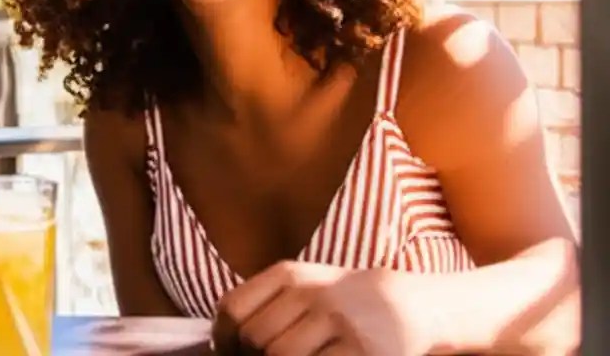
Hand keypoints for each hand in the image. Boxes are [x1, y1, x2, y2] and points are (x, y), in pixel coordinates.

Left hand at [211, 261, 433, 355]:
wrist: (405, 305)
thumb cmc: (337, 304)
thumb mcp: (298, 289)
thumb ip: (259, 307)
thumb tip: (217, 346)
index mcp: (289, 274)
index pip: (233, 308)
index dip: (222, 340)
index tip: (229, 353)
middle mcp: (311, 292)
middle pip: (255, 337)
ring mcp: (338, 320)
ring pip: (281, 355)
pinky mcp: (362, 349)